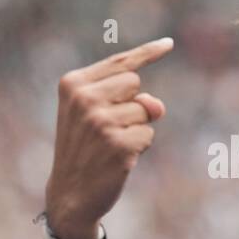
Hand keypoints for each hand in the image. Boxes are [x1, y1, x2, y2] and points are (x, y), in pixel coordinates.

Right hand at [44, 38, 171, 238]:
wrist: (69, 194)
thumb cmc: (85, 149)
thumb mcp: (96, 116)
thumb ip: (128, 99)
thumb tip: (156, 106)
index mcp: (73, 84)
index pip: (120, 62)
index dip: (147, 52)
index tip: (169, 43)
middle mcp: (84, 98)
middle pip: (135, 83)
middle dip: (132, 103)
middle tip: (108, 127)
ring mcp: (100, 121)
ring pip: (145, 109)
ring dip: (136, 127)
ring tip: (110, 144)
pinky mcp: (118, 143)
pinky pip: (148, 133)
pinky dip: (140, 146)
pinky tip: (117, 158)